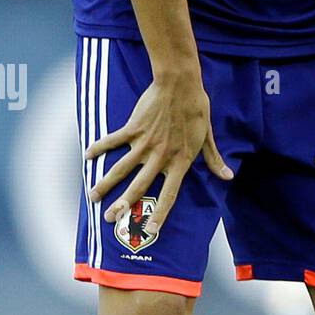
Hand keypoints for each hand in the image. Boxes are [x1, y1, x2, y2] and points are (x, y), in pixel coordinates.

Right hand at [87, 70, 230, 239]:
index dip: (160, 213)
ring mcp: (145, 143)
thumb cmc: (197, 109)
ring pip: (121, 169)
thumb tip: (227, 177)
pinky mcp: (133, 129)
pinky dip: (99, 148)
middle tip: (109, 219)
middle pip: (138, 187)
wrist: (181, 84)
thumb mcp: (207, 135)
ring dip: (105, 184)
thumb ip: (213, 159)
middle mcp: (161, 156)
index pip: (169, 194)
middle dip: (122, 205)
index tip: (150, 230)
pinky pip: (112, 141)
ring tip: (93, 197)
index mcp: (180, 161)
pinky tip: (87, 156)